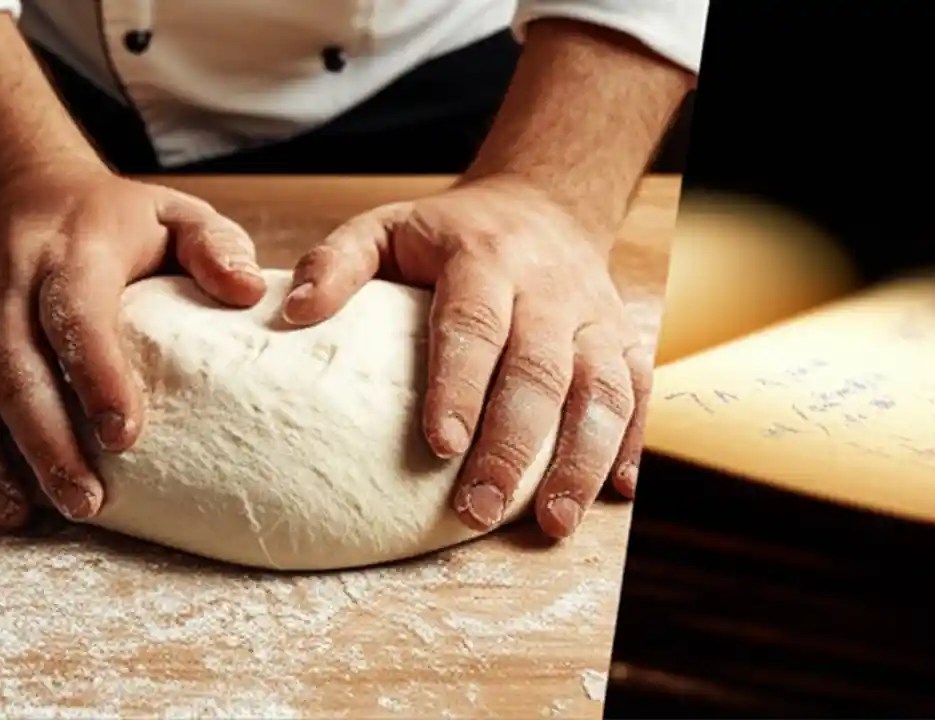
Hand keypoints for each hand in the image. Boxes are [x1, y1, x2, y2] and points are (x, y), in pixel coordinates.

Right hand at [0, 161, 265, 526]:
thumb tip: (248, 294)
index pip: (77, 316)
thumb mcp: (177, 214)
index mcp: (73, 251)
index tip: (125, 436)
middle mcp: (9, 277)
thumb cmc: (116, 217)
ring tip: (23, 514)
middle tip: (85, 502)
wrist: (18, 182)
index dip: (97, 376)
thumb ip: (216, 248)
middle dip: (46, 440)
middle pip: (15, 366)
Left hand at [282, 175, 647, 538]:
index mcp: (485, 259)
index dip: (462, 383)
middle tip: (480, 509)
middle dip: (514, 444)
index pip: (476, 324)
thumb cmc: (452, 234)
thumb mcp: (387, 226)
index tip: (442, 444)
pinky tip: (621, 494)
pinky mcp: (625, 341)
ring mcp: (595, 318)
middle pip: (542, 369)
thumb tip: (291, 314)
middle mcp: (549, 290)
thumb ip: (339, 262)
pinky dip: (638, 442)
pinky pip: (643, 392)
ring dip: (583, 458)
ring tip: (553, 521)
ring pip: (604, 388)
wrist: (545, 206)